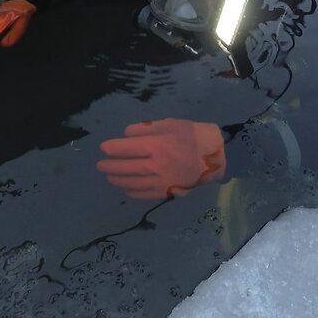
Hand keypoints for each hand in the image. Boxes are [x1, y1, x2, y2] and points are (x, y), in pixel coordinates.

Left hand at [97, 118, 225, 199]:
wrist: (216, 155)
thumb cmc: (192, 134)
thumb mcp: (169, 123)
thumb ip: (146, 129)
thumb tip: (126, 134)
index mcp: (157, 145)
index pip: (128, 148)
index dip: (113, 148)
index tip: (103, 148)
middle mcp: (158, 164)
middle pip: (128, 167)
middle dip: (111, 166)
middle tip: (100, 166)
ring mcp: (163, 180)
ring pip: (135, 182)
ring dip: (119, 180)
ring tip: (109, 177)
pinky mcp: (170, 190)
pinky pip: (147, 194)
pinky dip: (134, 192)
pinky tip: (126, 189)